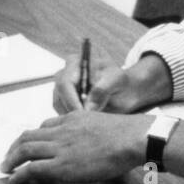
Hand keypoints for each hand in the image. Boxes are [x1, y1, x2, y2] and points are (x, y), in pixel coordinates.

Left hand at [0, 110, 148, 183]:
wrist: (130, 139)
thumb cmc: (126, 133)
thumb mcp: (103, 121)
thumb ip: (90, 127)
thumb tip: (91, 138)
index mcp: (72, 118)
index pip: (46, 125)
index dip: (34, 135)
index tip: (29, 143)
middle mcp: (61, 131)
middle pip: (29, 135)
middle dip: (15, 146)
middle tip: (8, 156)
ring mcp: (60, 148)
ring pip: (25, 150)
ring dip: (11, 159)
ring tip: (5, 167)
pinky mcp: (61, 165)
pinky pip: (32, 168)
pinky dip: (19, 174)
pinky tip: (14, 179)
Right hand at [53, 52, 172, 113]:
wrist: (125, 91)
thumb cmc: (122, 82)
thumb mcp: (117, 81)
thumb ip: (103, 89)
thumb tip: (88, 106)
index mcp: (76, 62)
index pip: (65, 83)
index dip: (71, 100)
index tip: (83, 114)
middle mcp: (65, 73)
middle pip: (58, 95)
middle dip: (72, 110)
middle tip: (88, 121)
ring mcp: (62, 87)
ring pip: (58, 105)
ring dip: (72, 115)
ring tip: (91, 120)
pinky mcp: (63, 100)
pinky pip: (61, 112)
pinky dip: (72, 118)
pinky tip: (87, 120)